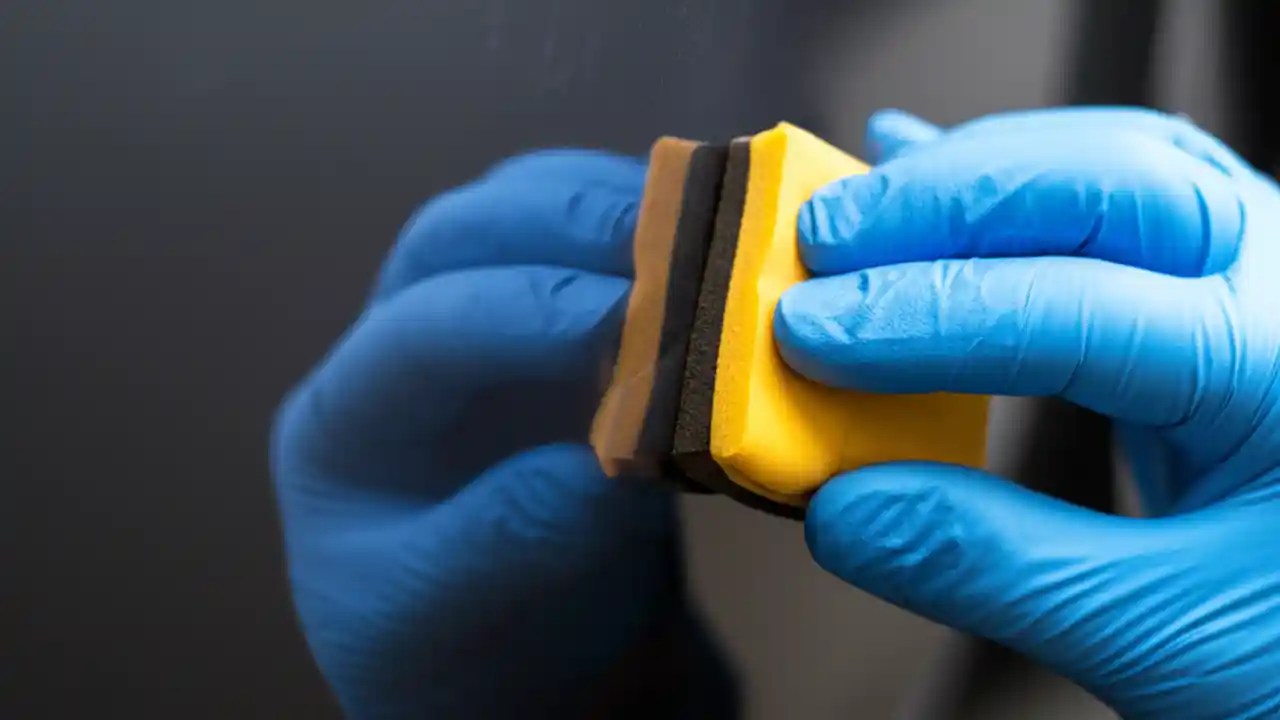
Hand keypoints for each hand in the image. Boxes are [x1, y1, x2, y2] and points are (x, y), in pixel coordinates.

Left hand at [270, 151, 731, 718]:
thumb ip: (516, 538)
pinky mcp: (548, 334)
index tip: (631, 325)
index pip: (420, 334)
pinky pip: (585, 251)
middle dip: (566, 221)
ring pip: (517, 215)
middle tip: (676, 235)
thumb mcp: (451, 618)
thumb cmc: (466, 654)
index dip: (527, 313)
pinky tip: (703, 247)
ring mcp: (474, 333)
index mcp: (345, 430)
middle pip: (457, 236)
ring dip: (607, 203)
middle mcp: (396, 357)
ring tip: (700, 223)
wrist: (525, 669)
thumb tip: (616, 456)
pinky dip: (643, 232)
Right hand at [776, 108, 1279, 717]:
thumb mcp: (1164, 638)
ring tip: (860, 211)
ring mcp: (1258, 274)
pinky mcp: (1214, 291)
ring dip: (972, 179)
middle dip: (947, 202)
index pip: (1077, 308)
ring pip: (1114, 164)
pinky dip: (1004, 191)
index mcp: (1279, 373)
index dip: (924, 316)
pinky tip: (930, 174)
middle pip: (1110, 184)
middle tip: (824, 238)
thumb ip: (996, 569)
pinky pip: (1112, 201)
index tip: (810, 337)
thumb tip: (844, 509)